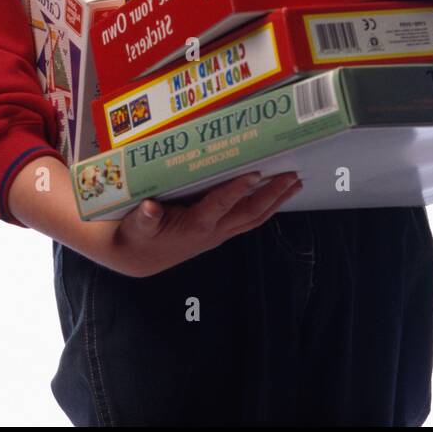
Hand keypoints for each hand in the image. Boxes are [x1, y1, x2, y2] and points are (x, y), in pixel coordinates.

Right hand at [103, 171, 302, 276]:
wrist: (139, 258)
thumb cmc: (138, 235)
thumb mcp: (137, 225)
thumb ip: (144, 217)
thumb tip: (149, 207)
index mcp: (195, 226)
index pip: (221, 204)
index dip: (238, 189)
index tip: (256, 173)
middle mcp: (213, 232)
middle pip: (250, 213)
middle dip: (273, 195)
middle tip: (292, 176)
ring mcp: (218, 234)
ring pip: (254, 218)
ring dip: (276, 202)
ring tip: (294, 184)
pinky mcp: (218, 233)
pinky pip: (248, 220)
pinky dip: (265, 207)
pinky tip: (274, 197)